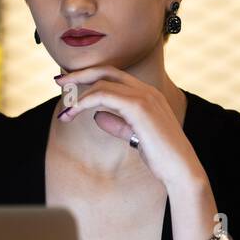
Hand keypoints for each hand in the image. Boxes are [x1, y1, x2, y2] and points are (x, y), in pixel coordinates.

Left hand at [54, 67, 202, 188]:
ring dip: (78, 96)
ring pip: (102, 83)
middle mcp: (147, 90)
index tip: (70, 85)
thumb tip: (97, 115)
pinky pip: (104, 96)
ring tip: (65, 113)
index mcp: (148, 94)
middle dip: (80, 74)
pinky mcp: (139, 107)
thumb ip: (117, 123)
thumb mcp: (134, 135)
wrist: (180, 168)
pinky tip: (73, 113)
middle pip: (107, 70)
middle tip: (59, 81)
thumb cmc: (161, 155)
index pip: (114, 76)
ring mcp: (145, 96)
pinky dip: (84, 102)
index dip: (91, 77)